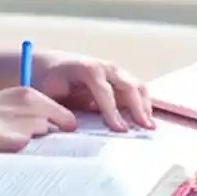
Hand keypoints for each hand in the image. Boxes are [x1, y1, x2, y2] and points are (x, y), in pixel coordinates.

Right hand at [0, 86, 76, 152]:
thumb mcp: (2, 106)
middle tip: (30, 143)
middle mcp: (28, 103)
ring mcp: (23, 123)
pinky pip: (29, 152)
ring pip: (44, 140)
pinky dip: (22, 155)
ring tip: (9, 145)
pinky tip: (4, 151)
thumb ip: (28, 112)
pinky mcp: (15, 142)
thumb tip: (53, 127)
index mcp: (25, 93)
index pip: (62, 113)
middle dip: (51, 137)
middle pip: (60, 126)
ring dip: (35, 146)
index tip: (56, 136)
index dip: (60, 127)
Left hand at [32, 50, 155, 131]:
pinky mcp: (118, 80)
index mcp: (86, 69)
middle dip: (136, 107)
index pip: (105, 91)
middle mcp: (104, 67)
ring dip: (144, 105)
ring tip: (149, 125)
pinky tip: (145, 119)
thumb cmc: (47, 80)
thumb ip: (59, 108)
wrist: (47, 66)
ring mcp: (113, 72)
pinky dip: (143, 103)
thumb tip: (72, 126)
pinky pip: (136, 90)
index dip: (113, 111)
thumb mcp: (48, 94)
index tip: (120, 129)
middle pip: (127, 86)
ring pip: (136, 86)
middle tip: (143, 128)